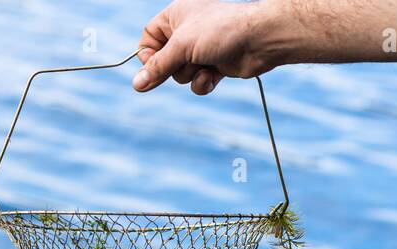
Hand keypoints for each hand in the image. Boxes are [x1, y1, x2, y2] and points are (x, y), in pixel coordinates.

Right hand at [132, 0, 288, 95]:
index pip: (148, 38)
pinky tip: (213, 76)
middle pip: (163, 60)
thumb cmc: (221, 31)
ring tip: (204, 64)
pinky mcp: (214, 65)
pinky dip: (202, 82)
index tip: (152, 67)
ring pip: (180, 74)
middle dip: (172, 68)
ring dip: (189, 75)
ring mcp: (201, 49)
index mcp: (176, 16)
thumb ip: (157, 67)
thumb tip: (136, 85)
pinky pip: (196, 81)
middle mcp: (187, 31)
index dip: (148, 55)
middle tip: (183, 65)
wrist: (259, 40)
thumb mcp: (181, 46)